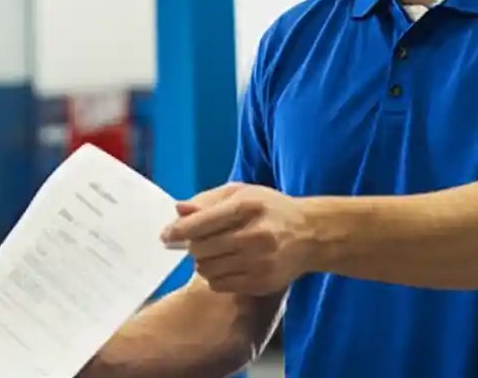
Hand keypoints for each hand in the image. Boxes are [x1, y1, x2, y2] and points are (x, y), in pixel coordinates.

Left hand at [160, 182, 312, 295]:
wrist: (310, 234)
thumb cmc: (269, 209)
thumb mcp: (241, 193)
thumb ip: (207, 200)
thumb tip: (178, 210)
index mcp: (247, 207)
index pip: (201, 223)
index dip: (178, 231)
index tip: (166, 236)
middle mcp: (254, 235)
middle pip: (200, 249)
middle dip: (193, 246)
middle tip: (199, 241)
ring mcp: (259, 262)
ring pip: (207, 269)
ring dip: (204, 262)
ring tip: (217, 252)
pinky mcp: (262, 283)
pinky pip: (220, 285)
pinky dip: (216, 276)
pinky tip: (228, 265)